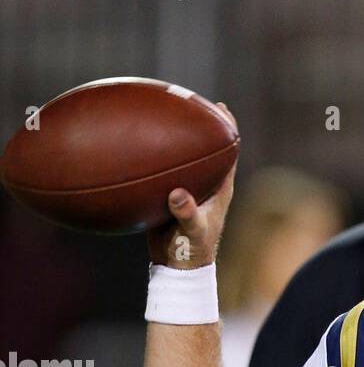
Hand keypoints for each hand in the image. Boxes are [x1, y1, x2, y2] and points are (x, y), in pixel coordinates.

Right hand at [147, 102, 237, 269]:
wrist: (176, 267)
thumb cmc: (192, 252)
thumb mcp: (191, 233)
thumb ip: (187, 214)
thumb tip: (177, 194)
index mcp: (219, 188)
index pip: (229, 150)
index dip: (227, 127)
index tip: (220, 106)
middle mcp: (204, 184)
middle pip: (203, 146)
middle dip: (195, 123)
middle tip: (183, 99)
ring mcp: (186, 188)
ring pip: (180, 156)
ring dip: (170, 137)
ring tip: (155, 112)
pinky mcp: (167, 195)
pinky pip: (159, 170)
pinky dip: (149, 158)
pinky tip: (130, 146)